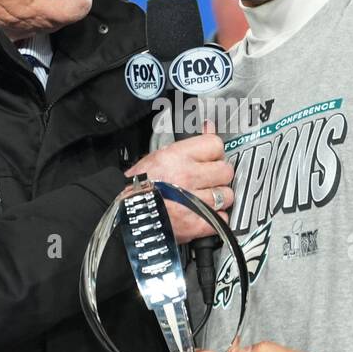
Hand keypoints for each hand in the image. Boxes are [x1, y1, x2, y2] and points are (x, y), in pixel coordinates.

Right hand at [125, 120, 232, 242]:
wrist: (126, 215)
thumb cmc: (139, 186)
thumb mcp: (160, 155)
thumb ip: (189, 144)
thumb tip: (210, 128)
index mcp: (178, 157)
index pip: (215, 145)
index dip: (214, 153)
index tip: (210, 159)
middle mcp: (187, 177)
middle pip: (225, 171)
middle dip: (218, 175)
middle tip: (207, 179)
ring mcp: (194, 201)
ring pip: (226, 195)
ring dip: (218, 197)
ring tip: (204, 197)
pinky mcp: (197, 223)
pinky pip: (222, 216)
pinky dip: (215, 217)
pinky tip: (203, 213)